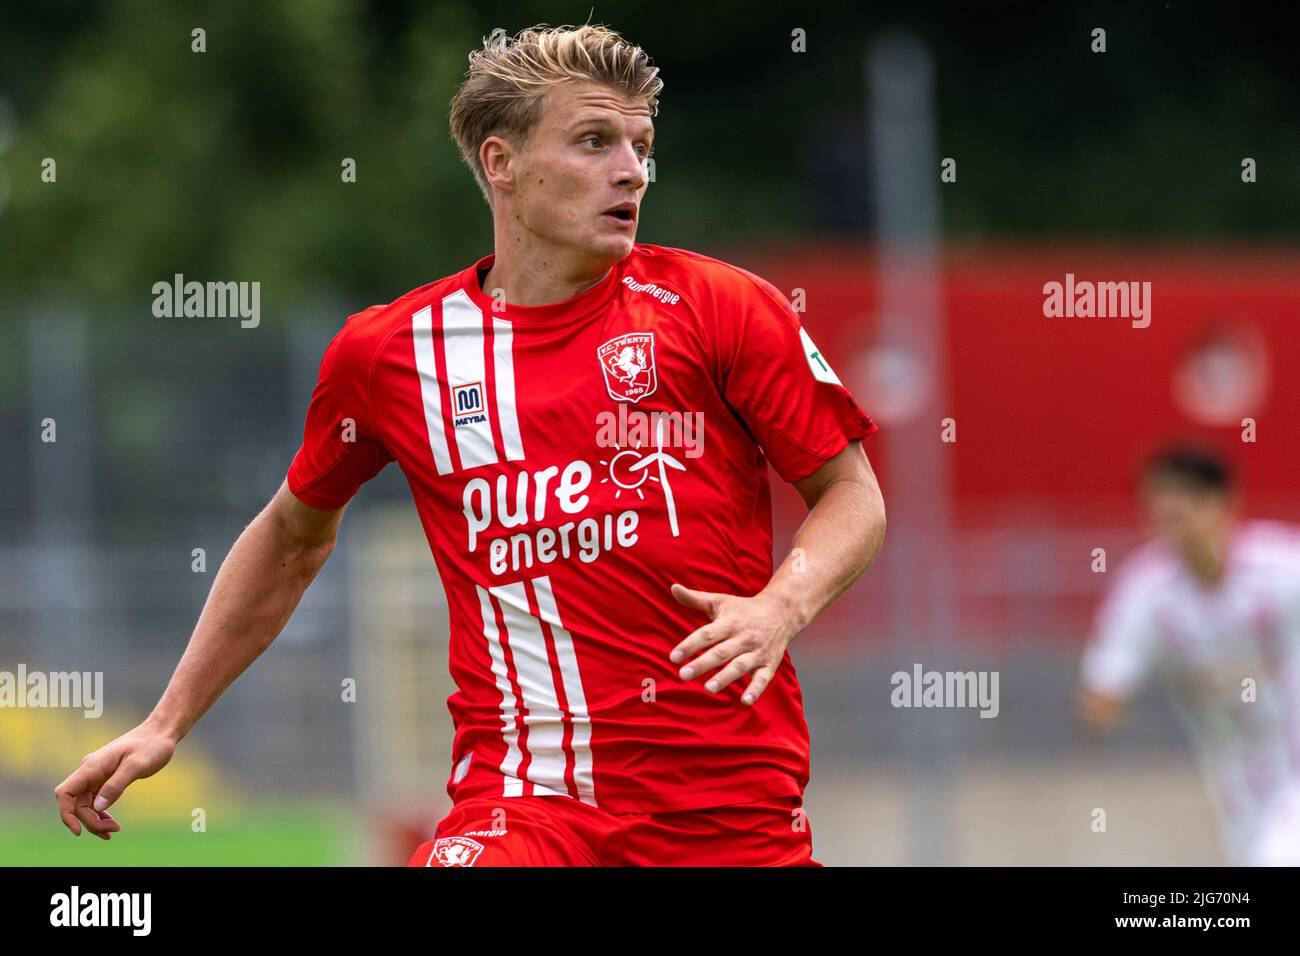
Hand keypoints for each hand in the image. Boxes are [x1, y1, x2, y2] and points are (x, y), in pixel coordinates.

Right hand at [54, 721, 177, 838]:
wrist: (160, 733)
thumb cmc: (151, 746)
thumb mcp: (137, 765)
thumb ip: (116, 785)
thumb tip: (98, 806)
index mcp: (92, 766)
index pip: (65, 792)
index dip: (66, 813)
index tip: (78, 831)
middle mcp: (90, 771)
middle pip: (76, 803)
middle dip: (90, 821)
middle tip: (114, 830)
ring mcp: (96, 775)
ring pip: (85, 804)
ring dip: (95, 820)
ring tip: (114, 830)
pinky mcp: (105, 779)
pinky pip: (95, 800)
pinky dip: (100, 813)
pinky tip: (111, 823)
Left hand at [669, 583, 798, 704]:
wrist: (781, 612)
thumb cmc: (743, 609)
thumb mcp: (720, 601)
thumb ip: (695, 598)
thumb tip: (673, 587)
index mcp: (730, 622)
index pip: (707, 634)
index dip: (689, 645)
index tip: (673, 657)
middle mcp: (744, 637)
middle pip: (721, 652)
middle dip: (702, 664)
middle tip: (683, 675)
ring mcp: (757, 652)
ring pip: (740, 666)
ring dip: (725, 677)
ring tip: (709, 688)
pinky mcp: (769, 664)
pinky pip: (763, 679)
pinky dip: (755, 690)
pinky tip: (745, 701)